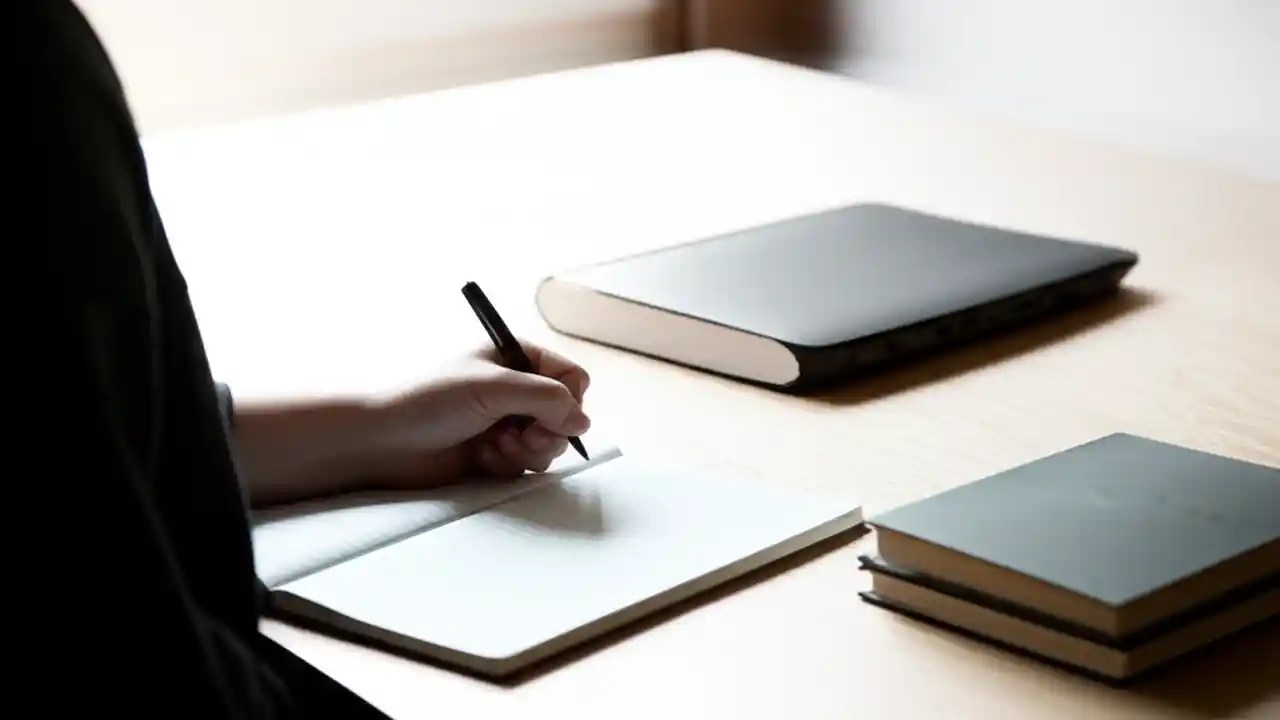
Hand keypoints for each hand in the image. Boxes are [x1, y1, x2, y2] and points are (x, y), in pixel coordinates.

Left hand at [371, 341, 591, 487]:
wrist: (386, 442)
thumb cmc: (430, 401)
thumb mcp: (493, 387)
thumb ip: (546, 398)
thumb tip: (583, 422)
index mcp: (516, 358)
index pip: (572, 377)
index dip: (570, 399)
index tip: (552, 415)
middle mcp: (516, 389)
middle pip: (567, 415)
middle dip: (549, 431)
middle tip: (523, 437)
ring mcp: (507, 422)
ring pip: (551, 444)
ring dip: (529, 451)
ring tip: (496, 447)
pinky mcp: (498, 453)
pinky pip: (528, 465)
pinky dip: (510, 464)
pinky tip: (482, 458)